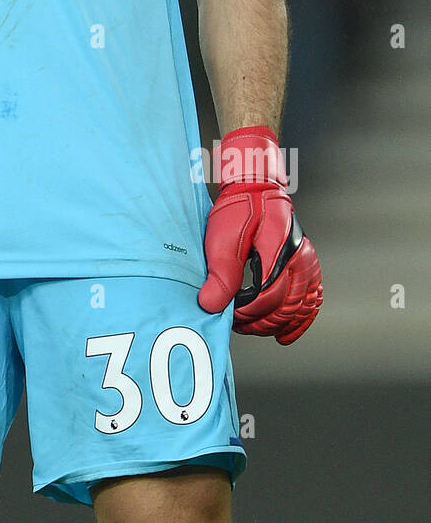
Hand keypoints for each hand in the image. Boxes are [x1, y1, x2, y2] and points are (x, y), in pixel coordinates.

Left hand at [197, 126, 321, 344]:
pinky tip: (287, 334)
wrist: (257, 188)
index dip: (249, 314)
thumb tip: (210, 305)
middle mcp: (299, 258)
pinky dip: (301, 320)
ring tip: (257, 329)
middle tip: (239, 325)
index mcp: (278, 251)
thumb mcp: (222, 236)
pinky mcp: (308, 264)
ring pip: (300, 307)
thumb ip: (219, 273)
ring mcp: (307, 262)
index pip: (268, 297)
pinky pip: (312, 299)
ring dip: (278, 324)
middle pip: (286, 307)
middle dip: (261, 322)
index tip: (231, 316)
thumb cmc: (240, 208)